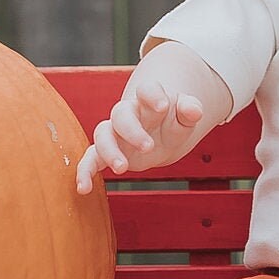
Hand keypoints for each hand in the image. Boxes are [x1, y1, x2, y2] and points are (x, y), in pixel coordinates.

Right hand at [77, 70, 209, 191]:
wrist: (161, 133)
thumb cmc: (173, 121)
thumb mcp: (186, 116)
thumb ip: (190, 110)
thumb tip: (194, 110)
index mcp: (149, 100)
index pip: (147, 89)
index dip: (152, 95)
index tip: (163, 106)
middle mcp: (128, 113)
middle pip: (121, 113)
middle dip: (132, 130)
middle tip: (149, 147)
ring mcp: (115, 132)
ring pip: (102, 134)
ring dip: (109, 150)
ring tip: (122, 168)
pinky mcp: (107, 152)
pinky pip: (90, 158)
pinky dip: (84, 171)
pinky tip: (84, 188)